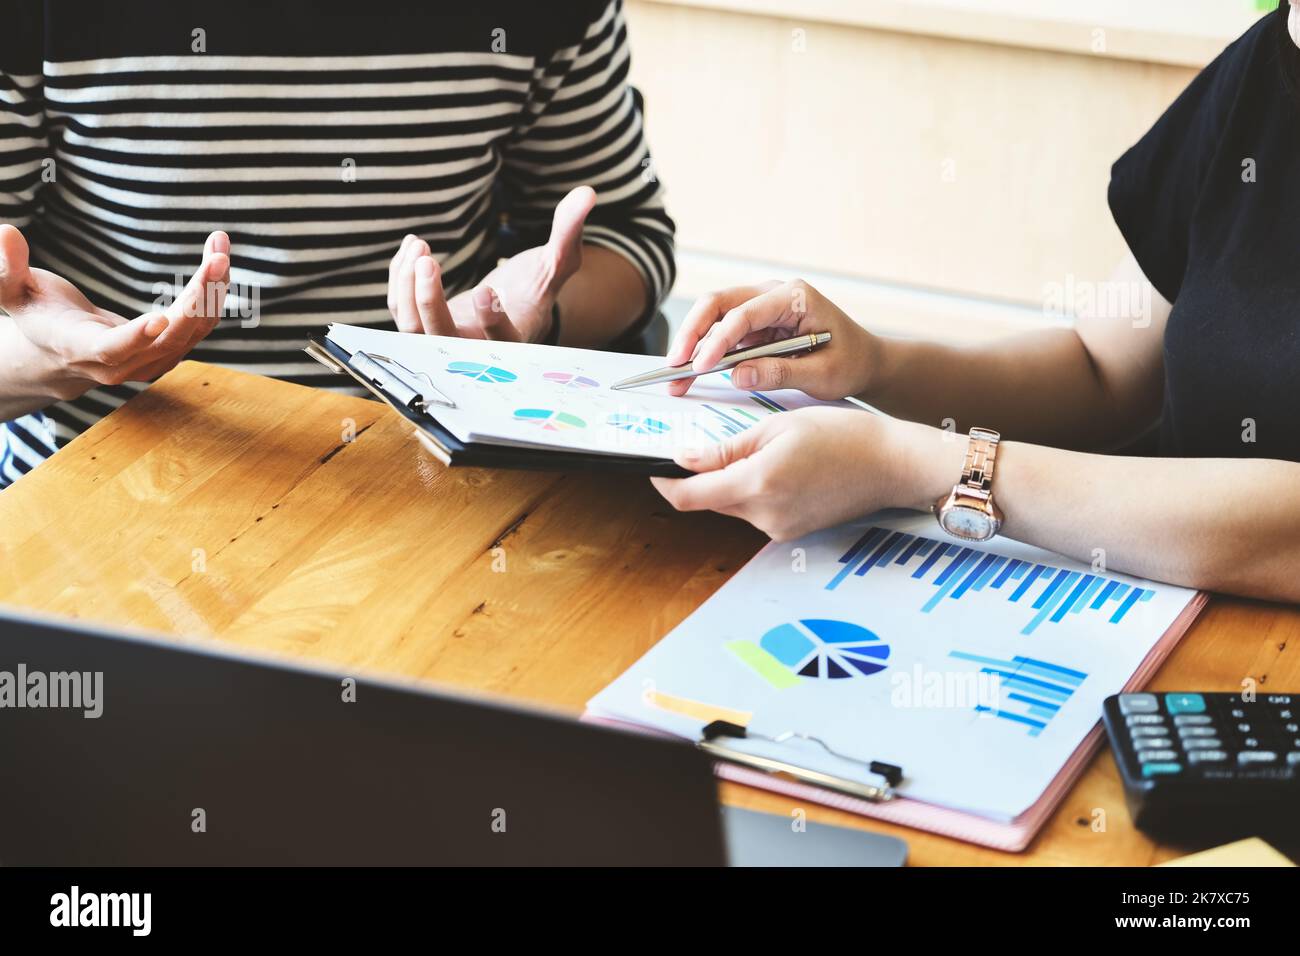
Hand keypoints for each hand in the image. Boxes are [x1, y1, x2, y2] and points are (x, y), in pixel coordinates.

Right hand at [0, 224, 230, 401]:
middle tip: (218, 258)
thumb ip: (6, 267)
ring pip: (193, 330)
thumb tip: (5, 232)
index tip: (160, 319)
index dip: (135, 337)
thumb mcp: (11, 291)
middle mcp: (123, 364)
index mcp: (82, 350)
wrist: (60, 352)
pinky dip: (212, 293)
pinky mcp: (171, 352)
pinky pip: (201, 324)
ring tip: (220, 246)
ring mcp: (151, 362)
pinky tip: (219, 259)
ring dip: (212, 289)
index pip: (112, 350)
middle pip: (168, 337)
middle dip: (196, 298)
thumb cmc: (35, 314)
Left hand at [387, 185, 596, 342]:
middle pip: (441, 339)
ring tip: (419, 246)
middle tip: (427, 259)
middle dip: (428, 301)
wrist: (511, 306)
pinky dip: (399, 279)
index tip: (488, 289)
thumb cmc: (536, 286)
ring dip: (407, 288)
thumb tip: (586, 194)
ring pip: (412, 328)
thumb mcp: (556, 261)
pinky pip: (401, 311)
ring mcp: (445, 339)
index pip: (500, 341)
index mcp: (514, 340)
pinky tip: (412, 248)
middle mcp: (475, 348)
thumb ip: (568, 233)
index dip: (492, 322)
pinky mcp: (425, 326)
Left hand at [650, 408, 961, 540]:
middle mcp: (765, 515)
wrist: (891, 465)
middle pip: (710, 501)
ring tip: (761, 451)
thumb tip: (686, 459)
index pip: (690, 497)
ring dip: (731, 483)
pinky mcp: (791, 533)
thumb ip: (727, 448)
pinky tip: (780, 469)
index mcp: (758, 483)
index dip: (664, 485)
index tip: (653, 470)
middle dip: (702, 478)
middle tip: (708, 446)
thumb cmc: (842, 435)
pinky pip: (756, 512)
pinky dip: (754, 491)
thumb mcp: (777, 427)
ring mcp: (779, 528)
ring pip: (733, 506)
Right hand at [665, 278, 880, 398]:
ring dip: (692, 343)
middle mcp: (773, 294)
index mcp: (794, 297)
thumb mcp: (821, 374)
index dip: (719, 339)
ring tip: (676, 375)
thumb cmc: (850, 362)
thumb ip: (780, 373)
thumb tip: (737, 375)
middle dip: (693, 333)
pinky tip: (690, 373)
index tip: (701, 366)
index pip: (744, 312)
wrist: (865, 362)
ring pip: (713, 316)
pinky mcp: (754, 325)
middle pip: (718, 303)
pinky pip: (721, 333)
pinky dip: (704, 352)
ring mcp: (761, 307)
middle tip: (674, 364)